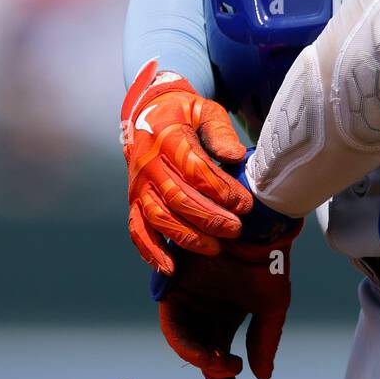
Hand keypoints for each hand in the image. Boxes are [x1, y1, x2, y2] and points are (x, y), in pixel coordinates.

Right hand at [121, 58, 251, 272]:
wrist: (150, 114)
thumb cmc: (185, 114)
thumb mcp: (205, 110)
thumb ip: (220, 131)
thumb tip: (235, 155)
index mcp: (167, 138)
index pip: (195, 167)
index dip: (220, 188)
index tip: (244, 204)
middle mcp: (148, 164)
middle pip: (178, 196)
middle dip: (209, 217)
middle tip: (236, 229)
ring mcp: (139, 186)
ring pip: (159, 217)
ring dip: (186, 236)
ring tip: (215, 248)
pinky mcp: (134, 202)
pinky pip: (137, 231)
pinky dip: (151, 252)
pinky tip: (171, 267)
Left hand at [152, 223, 301, 378]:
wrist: (259, 226)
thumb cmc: (268, 261)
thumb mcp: (272, 306)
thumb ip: (264, 340)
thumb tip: (262, 376)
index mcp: (224, 313)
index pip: (216, 349)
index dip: (220, 371)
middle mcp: (204, 308)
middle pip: (199, 348)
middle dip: (210, 366)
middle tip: (227, 373)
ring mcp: (188, 297)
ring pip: (184, 340)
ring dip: (197, 357)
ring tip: (216, 363)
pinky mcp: (174, 286)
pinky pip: (172, 323)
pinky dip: (184, 342)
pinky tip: (204, 351)